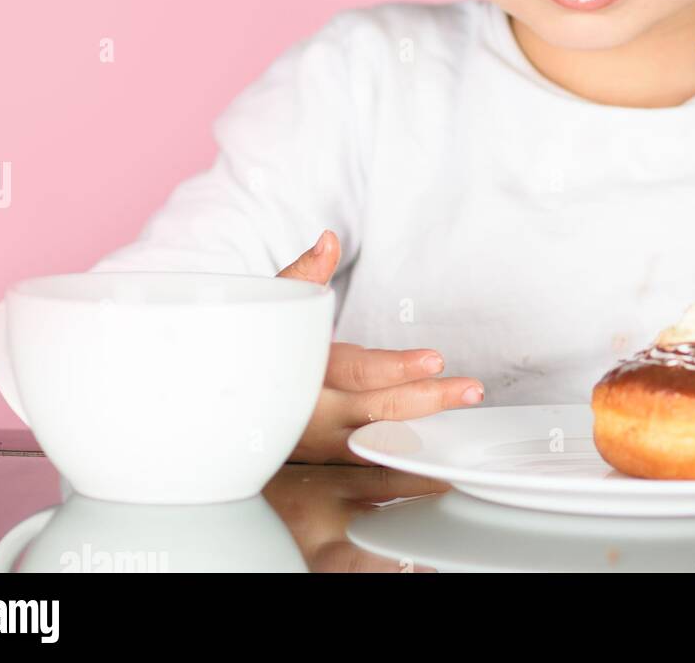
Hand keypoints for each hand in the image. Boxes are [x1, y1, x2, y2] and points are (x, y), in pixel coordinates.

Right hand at [276, 230, 484, 463]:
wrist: (226, 399)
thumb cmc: (257, 348)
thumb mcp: (274, 308)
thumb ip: (304, 275)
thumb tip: (329, 240)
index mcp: (300, 375)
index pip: (355, 373)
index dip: (395, 368)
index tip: (434, 360)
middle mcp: (312, 414)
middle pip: (376, 410)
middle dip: (426, 398)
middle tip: (468, 388)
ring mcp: (320, 440)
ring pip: (379, 436)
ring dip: (424, 422)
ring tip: (463, 399)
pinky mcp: (327, 453)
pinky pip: (371, 451)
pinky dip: (405, 441)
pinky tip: (437, 427)